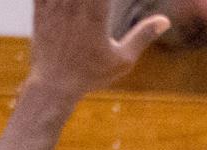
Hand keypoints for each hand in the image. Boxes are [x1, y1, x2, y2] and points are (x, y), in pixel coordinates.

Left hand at [26, 0, 169, 99]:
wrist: (54, 85)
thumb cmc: (91, 75)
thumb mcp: (123, 60)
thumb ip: (143, 36)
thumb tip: (165, 20)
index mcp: (96, 15)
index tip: (113, 0)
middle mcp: (74, 6)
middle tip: (101, 2)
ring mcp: (55, 6)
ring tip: (86, 2)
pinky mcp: (40, 9)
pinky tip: (66, 1)